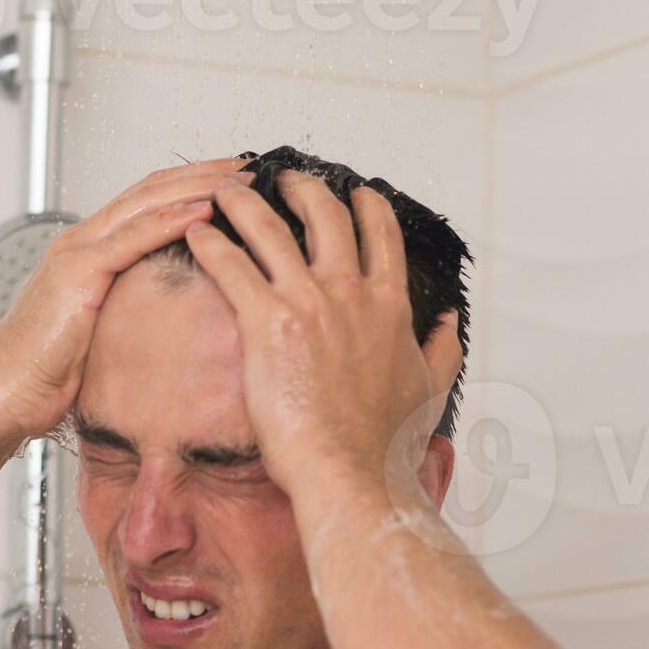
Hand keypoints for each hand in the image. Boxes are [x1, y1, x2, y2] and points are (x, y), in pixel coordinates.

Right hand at [0, 157, 253, 440]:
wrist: (2, 396)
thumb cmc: (44, 375)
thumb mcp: (98, 333)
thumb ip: (125, 309)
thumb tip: (167, 313)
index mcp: (86, 252)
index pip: (146, 202)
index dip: (191, 185)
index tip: (233, 181)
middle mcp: (80, 241)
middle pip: (151, 190)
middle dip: (202, 174)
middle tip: (247, 166)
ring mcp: (76, 251)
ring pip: (145, 202)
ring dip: (196, 186)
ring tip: (237, 178)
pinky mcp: (77, 272)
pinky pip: (132, 237)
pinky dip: (170, 220)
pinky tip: (203, 211)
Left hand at [183, 170, 462, 501]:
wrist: (350, 471)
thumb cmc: (383, 443)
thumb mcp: (429, 388)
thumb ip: (442, 348)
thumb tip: (451, 321)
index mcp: (388, 305)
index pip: (380, 234)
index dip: (366, 204)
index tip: (356, 191)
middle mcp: (349, 292)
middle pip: (325, 215)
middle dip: (303, 187)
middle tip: (284, 178)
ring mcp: (307, 302)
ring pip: (271, 228)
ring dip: (245, 202)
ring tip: (228, 189)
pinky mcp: (266, 322)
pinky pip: (231, 265)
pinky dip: (211, 243)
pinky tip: (197, 233)